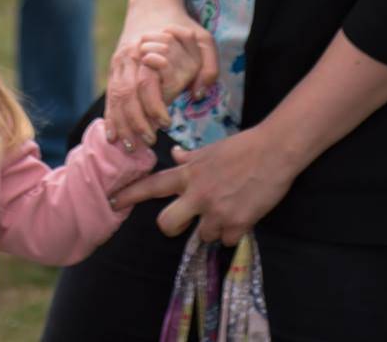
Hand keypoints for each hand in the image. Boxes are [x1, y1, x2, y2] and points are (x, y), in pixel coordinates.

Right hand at [106, 4, 216, 149]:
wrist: (153, 5)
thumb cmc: (181, 26)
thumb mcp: (203, 39)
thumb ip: (208, 65)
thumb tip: (198, 94)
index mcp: (150, 49)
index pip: (147, 84)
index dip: (154, 107)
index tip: (167, 124)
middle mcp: (130, 57)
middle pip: (127, 94)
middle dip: (136, 122)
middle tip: (149, 142)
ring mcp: (119, 63)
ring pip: (115, 97)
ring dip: (121, 124)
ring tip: (129, 147)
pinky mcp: (114, 69)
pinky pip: (109, 96)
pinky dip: (110, 117)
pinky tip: (112, 135)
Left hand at [113, 125, 298, 244]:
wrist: (275, 150)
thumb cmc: (244, 146)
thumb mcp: (211, 149)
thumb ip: (190, 159)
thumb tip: (174, 155)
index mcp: (189, 174)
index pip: (152, 186)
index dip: (128, 195)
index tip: (111, 201)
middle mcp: (197, 194)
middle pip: (166, 225)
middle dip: (173, 228)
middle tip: (187, 221)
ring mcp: (216, 211)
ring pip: (202, 236)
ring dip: (214, 228)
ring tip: (230, 208)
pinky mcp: (236, 224)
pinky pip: (227, 240)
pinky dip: (235, 232)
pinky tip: (245, 214)